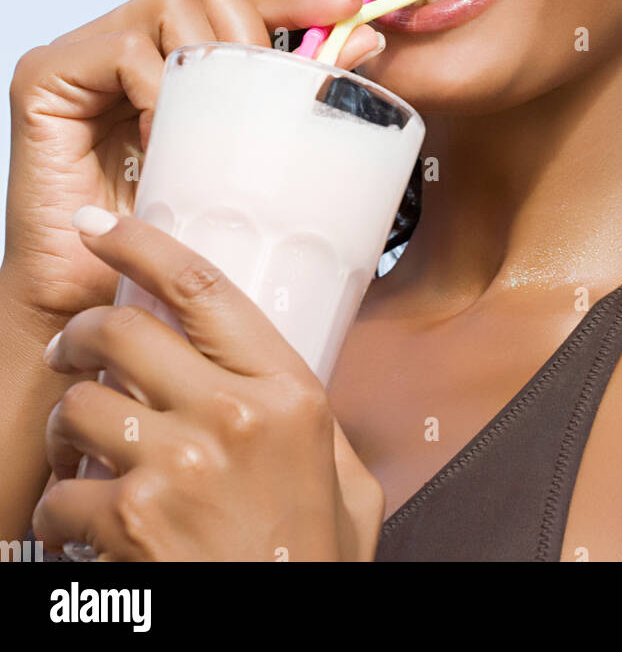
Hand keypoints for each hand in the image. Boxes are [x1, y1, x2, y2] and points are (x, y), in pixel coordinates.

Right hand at [3, 0, 382, 319]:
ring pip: (170, 4)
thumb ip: (286, 100)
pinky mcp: (43, 75)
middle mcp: (121, 38)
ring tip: (211, 132)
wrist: (90, 310)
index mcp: (167, 52)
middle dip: (253, 29)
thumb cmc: (165, 243)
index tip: (350, 6)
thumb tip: (361, 45)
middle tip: (271, 93)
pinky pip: (125, 50)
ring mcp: (80, 52)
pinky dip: (158, 91)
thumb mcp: (240, 161)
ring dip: (208, 65)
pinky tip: (163, 140)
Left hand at [33, 211, 385, 561]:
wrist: (291, 647)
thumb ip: (312, 421)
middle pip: (123, 332)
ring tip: (78, 450)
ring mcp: (177, 470)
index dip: (142, 243)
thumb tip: (267, 377)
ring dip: (66, 427)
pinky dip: (60, 511)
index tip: (102, 226)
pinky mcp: (131, 526)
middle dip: (82, 335)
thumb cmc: (311, 568)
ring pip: (80, 408)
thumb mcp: (346, 482)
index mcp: (288, 395)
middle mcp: (232, 418)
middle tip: (74, 350)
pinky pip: (62, 494)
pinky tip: (83, 527)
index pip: (203, 288)